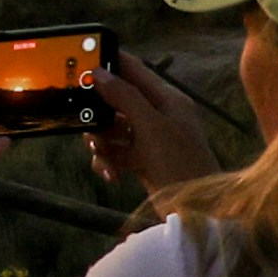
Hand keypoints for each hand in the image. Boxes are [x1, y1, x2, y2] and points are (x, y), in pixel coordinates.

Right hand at [87, 48, 209, 198]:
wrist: (198, 214)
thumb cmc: (181, 165)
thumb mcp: (151, 127)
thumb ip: (125, 98)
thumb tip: (99, 73)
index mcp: (167, 100)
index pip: (133, 70)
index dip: (108, 63)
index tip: (79, 62)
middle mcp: (159, 116)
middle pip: (116, 101)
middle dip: (98, 114)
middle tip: (85, 122)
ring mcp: (150, 140)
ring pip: (112, 129)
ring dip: (101, 142)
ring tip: (103, 154)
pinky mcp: (143, 161)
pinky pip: (116, 152)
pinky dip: (108, 160)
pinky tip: (111, 174)